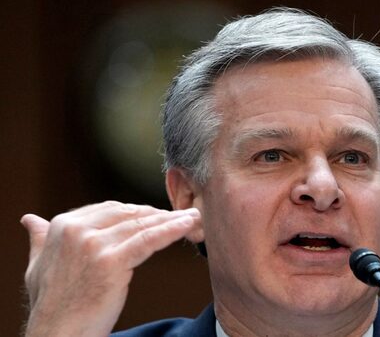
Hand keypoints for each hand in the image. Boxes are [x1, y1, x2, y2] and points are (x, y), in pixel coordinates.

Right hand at [21, 201, 199, 336]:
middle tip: (182, 217)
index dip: (139, 213)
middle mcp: (76, 229)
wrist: (57, 334)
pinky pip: (148, 240)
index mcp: (62, 225)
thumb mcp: (37, 266)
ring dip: (172, 221)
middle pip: (130, 214)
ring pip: (142, 225)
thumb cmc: (52, 304)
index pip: (112, 210)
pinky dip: (171, 230)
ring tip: (194, 218)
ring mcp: (93, 244)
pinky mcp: (111, 261)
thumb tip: (30, 219)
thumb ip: (40, 240)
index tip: (159, 216)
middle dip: (158, 216)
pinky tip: (188, 225)